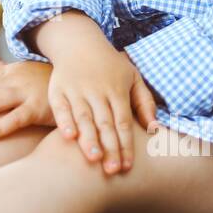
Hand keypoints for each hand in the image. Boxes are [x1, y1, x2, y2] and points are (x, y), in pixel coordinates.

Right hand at [45, 34, 158, 174]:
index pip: (123, 122)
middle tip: (112, 170)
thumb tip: (155, 129)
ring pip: (83, 117)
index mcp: (116, 90)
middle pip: (104, 123)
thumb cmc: (109, 65)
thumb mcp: (132, 77)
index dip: (125, 144)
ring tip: (93, 159)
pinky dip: (63, 121)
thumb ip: (144, 102)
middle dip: (109, 147)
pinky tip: (68, 137)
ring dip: (88, 139)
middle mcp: (96, 90)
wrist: (78, 42)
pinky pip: (60, 107)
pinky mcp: (57, 89)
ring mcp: (76, 89)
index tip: (127, 166)